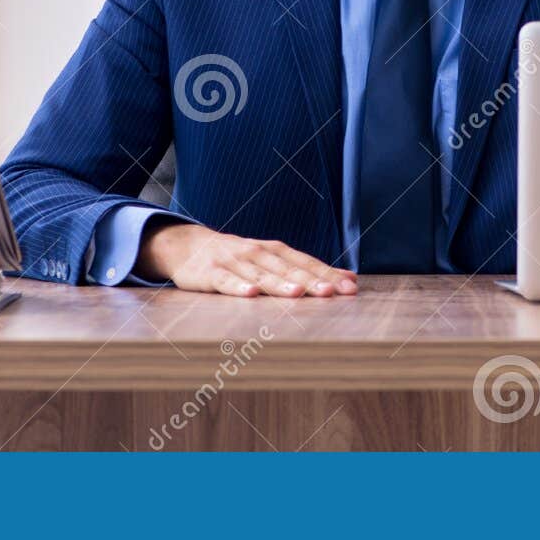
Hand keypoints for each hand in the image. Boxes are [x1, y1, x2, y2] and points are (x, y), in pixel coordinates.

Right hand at [136, 222, 358, 297]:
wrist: (188, 245)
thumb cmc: (239, 257)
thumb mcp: (273, 259)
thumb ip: (307, 269)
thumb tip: (350, 279)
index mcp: (276, 251)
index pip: (306, 263)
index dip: (328, 274)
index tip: (350, 287)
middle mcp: (258, 253)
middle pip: (288, 269)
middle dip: (311, 281)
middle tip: (332, 292)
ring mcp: (234, 262)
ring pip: (261, 274)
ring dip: (279, 284)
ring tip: (298, 293)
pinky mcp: (211, 273)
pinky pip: (226, 281)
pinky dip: (238, 286)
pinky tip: (250, 293)